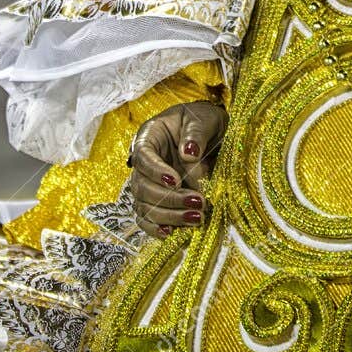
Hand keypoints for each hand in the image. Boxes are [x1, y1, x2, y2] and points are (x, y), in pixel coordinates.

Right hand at [127, 100, 225, 236]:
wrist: (209, 131)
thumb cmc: (202, 119)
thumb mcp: (202, 118)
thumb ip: (195, 134)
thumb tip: (189, 155)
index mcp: (149, 137)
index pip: (143, 157)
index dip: (156, 172)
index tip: (176, 181)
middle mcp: (144, 163)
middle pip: (143, 186)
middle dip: (169, 198)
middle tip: (198, 202)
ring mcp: (148, 183)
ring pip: (145, 206)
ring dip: (169, 215)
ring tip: (197, 218)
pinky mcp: (156, 199)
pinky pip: (148, 217)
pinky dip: (157, 228)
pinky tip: (172, 233)